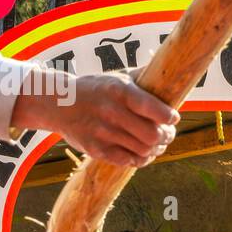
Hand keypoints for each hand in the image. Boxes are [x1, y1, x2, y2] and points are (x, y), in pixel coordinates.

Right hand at [11, 71, 178, 168]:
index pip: (155, 109)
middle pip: (153, 135)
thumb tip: (169, 70)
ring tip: (158, 145)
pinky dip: (141, 160)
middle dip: (167, 136)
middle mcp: (112, 112)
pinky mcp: (96, 150)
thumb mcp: (116, 77)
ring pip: (144, 150)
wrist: (59, 104)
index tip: (173, 118)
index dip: (170, 117)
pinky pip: (128, 161)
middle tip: (168, 134)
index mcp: (120, 91)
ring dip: (156, 150)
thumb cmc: (95, 89)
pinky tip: (143, 154)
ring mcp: (103, 133)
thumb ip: (142, 76)